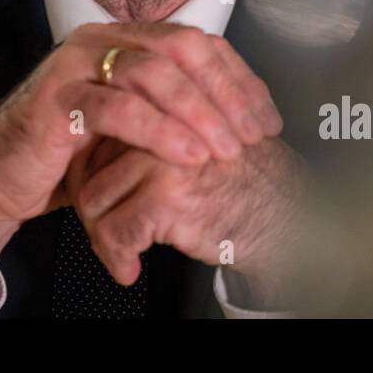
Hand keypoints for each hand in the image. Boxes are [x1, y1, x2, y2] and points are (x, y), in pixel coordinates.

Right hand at [0, 21, 281, 315]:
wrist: (0, 177)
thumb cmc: (68, 152)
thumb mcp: (129, 123)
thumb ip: (171, 106)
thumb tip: (237, 114)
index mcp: (123, 38)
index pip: (197, 43)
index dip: (239, 79)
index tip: (267, 120)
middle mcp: (100, 40)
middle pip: (182, 49)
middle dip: (225, 93)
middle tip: (252, 135)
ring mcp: (75, 65)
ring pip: (153, 73)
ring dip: (198, 112)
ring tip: (226, 149)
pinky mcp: (57, 99)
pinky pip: (118, 108)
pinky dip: (160, 131)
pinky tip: (187, 155)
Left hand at [63, 132, 308, 306]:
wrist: (285, 215)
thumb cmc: (242, 181)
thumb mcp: (191, 140)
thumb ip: (149, 135)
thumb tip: (87, 157)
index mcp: (160, 104)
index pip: (95, 137)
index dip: (87, 175)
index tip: (95, 202)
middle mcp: (156, 124)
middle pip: (88, 167)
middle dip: (92, 208)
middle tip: (103, 231)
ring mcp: (159, 158)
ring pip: (94, 201)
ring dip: (101, 237)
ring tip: (120, 251)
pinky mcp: (164, 196)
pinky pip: (115, 232)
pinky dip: (117, 258)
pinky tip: (131, 268)